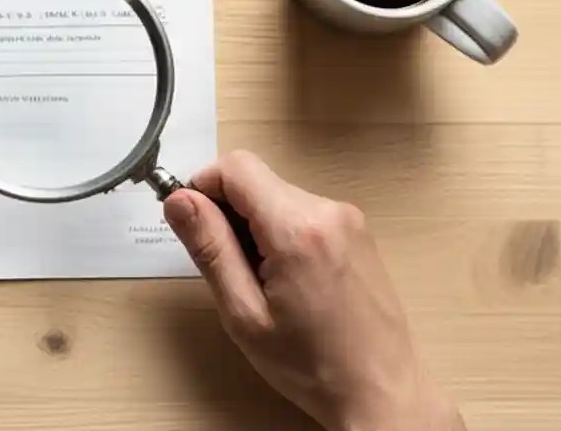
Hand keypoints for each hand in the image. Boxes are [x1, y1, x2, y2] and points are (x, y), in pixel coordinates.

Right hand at [163, 151, 463, 430]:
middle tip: (228, 269)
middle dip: (229, 213)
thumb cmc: (311, 365)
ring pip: (278, 196)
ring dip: (255, 226)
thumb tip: (178, 199)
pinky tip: (287, 281)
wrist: (382, 392)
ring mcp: (349, 219)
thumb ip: (210, 248)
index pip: (236, 167)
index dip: (203, 186)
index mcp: (297, 228)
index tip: (193, 224)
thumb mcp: (244, 313)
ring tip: (261, 283)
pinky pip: (303, 212)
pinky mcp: (358, 232)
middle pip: (257, 181)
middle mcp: (328, 210)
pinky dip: (281, 233)